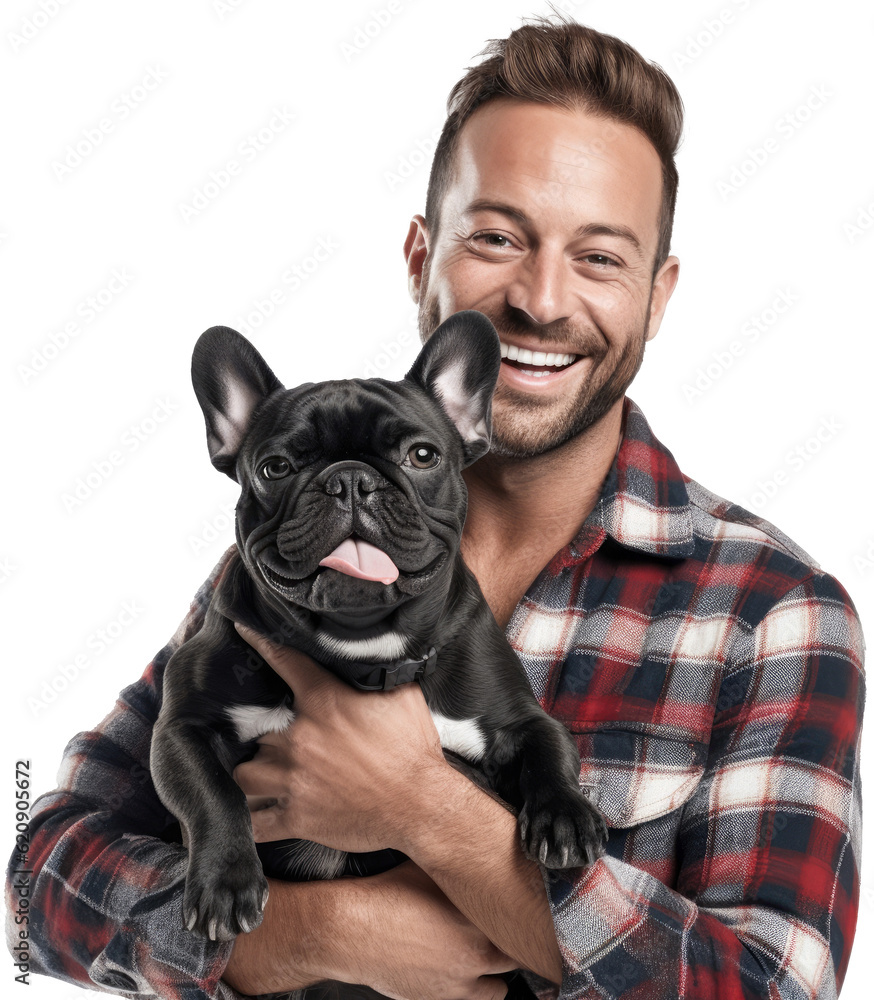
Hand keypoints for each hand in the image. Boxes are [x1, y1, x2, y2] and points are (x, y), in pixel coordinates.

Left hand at [232, 623, 447, 852]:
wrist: (422, 805)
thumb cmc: (414, 749)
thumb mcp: (402, 695)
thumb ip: (376, 671)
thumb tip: (371, 646)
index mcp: (323, 702)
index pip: (282, 660)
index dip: (260, 642)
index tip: (244, 630)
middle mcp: (299, 739)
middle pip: (257, 728)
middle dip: (266, 730)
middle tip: (278, 734)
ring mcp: (294, 781)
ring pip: (245, 773)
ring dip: (254, 771)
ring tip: (266, 771)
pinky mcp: (297, 818)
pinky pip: (256, 822)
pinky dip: (253, 818)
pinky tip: (257, 813)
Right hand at [337, 861, 516, 999]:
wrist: (353, 931)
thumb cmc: (386, 896)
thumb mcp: (429, 871)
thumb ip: (461, 874)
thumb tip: (479, 859)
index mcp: (475, 921)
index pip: (517, 925)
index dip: (516, 918)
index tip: (515, 913)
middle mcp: (473, 955)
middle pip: (514, 958)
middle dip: (509, 946)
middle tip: (501, 934)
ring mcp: (457, 984)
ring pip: (499, 990)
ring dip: (494, 975)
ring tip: (483, 958)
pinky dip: (472, 991)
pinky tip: (461, 973)